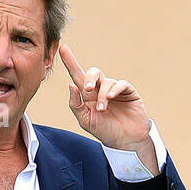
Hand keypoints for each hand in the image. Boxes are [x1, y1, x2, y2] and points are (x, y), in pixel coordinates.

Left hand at [59, 44, 156, 169]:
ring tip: (103, 109)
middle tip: (88, 89)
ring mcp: (115, 89)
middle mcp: (100, 89)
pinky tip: (111, 98)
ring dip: (103, 95)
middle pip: (93, 73)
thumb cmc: (105, 131)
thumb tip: (70, 85)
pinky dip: (115, 89)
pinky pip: (121, 84)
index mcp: (88, 96)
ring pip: (106, 82)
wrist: (125, 141)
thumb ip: (75, 104)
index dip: (70, 62)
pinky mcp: (128, 92)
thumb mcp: (85, 120)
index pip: (77, 75)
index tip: (62, 48)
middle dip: (89, 78)